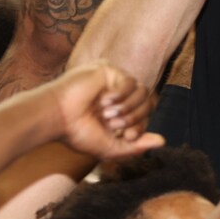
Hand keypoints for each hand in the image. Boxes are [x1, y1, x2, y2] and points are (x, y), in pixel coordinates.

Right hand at [48, 64, 164, 161]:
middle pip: (149, 103)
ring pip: (143, 92)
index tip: (126, 137)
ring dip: (128, 108)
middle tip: (112, 125)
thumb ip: (136, 146)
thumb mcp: (111, 148)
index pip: (146, 116)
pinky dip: (121, 95)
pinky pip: (131, 81)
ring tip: (107, 115)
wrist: (57, 118)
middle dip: (134, 118)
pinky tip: (105, 101)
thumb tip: (163, 141)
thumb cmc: (78, 133)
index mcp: (120, 112)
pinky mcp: (108, 70)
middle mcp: (119, 96)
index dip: (141, 128)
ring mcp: (114, 82)